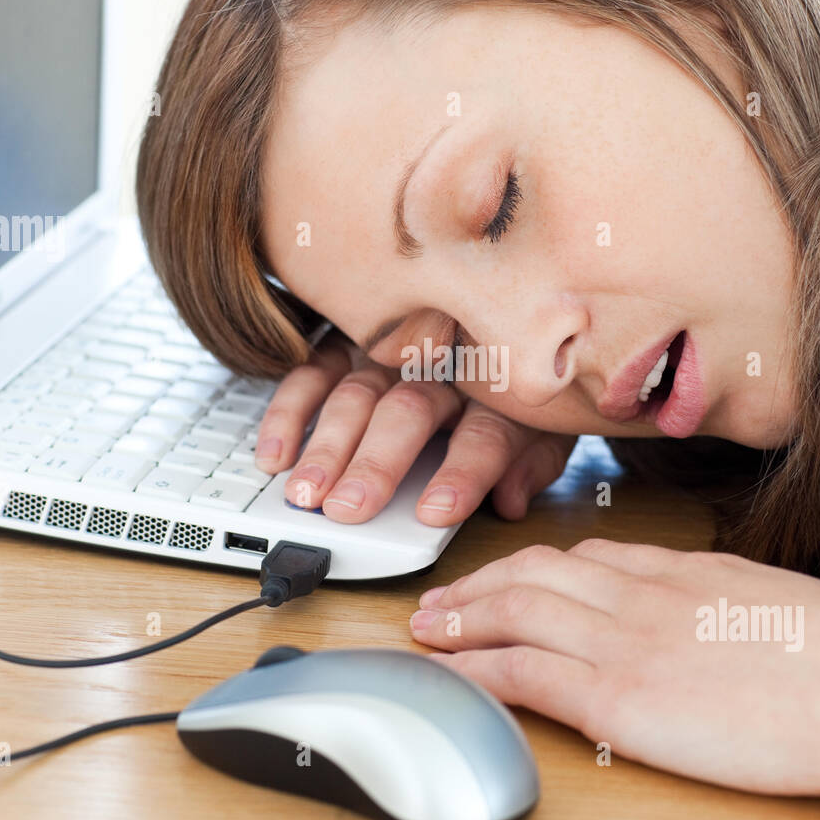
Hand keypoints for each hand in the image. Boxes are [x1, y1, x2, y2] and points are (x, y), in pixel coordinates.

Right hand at [254, 333, 576, 524]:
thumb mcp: (546, 431)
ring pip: (356, 395)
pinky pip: (313, 374)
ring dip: (326, 447)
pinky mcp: (349, 345)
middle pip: (409, 411)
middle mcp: (443, 367)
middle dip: (376, 463)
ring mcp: (393, 353)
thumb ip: (531, 466)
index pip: (485, 434)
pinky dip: (288, 413)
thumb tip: (510, 500)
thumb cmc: (517, 394)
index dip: (462, 474)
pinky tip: (273, 456)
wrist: (502, 307)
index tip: (434, 513)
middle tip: (348, 509)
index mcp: (501, 393)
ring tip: (305, 494)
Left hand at [409, 539, 819, 803]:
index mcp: (685, 572)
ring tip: (426, 634)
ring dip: (461, 621)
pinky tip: (450, 677)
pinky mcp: (620, 699)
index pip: (585, 557)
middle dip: (477, 587)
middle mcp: (645, 595)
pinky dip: (476, 671)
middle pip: (535, 573)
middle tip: (439, 604)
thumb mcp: (773, 606)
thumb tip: (701, 621)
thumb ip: (721, 606)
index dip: (528, 568)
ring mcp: (627, 642)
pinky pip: (524, 675)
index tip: (503, 580)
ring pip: (516, 613)